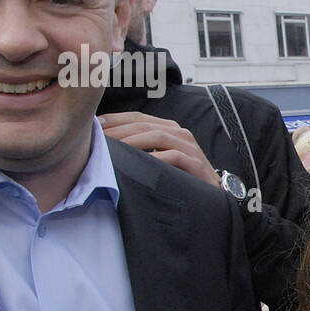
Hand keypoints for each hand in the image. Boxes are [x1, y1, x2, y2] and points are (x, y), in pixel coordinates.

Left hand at [98, 111, 219, 187]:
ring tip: (114, 150)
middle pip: (144, 125)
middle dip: (119, 130)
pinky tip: (140, 163)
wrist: (213, 193)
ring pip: (158, 136)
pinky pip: (174, 156)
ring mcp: (189, 147)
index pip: (138, 117)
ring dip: (133, 141)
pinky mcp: (196, 163)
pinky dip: (156, 158)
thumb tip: (108, 146)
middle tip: (99, 139)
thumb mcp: (160, 158)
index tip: (96, 125)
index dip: (116, 119)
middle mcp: (179, 133)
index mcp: (169, 128)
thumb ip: (142, 148)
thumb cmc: (181, 176)